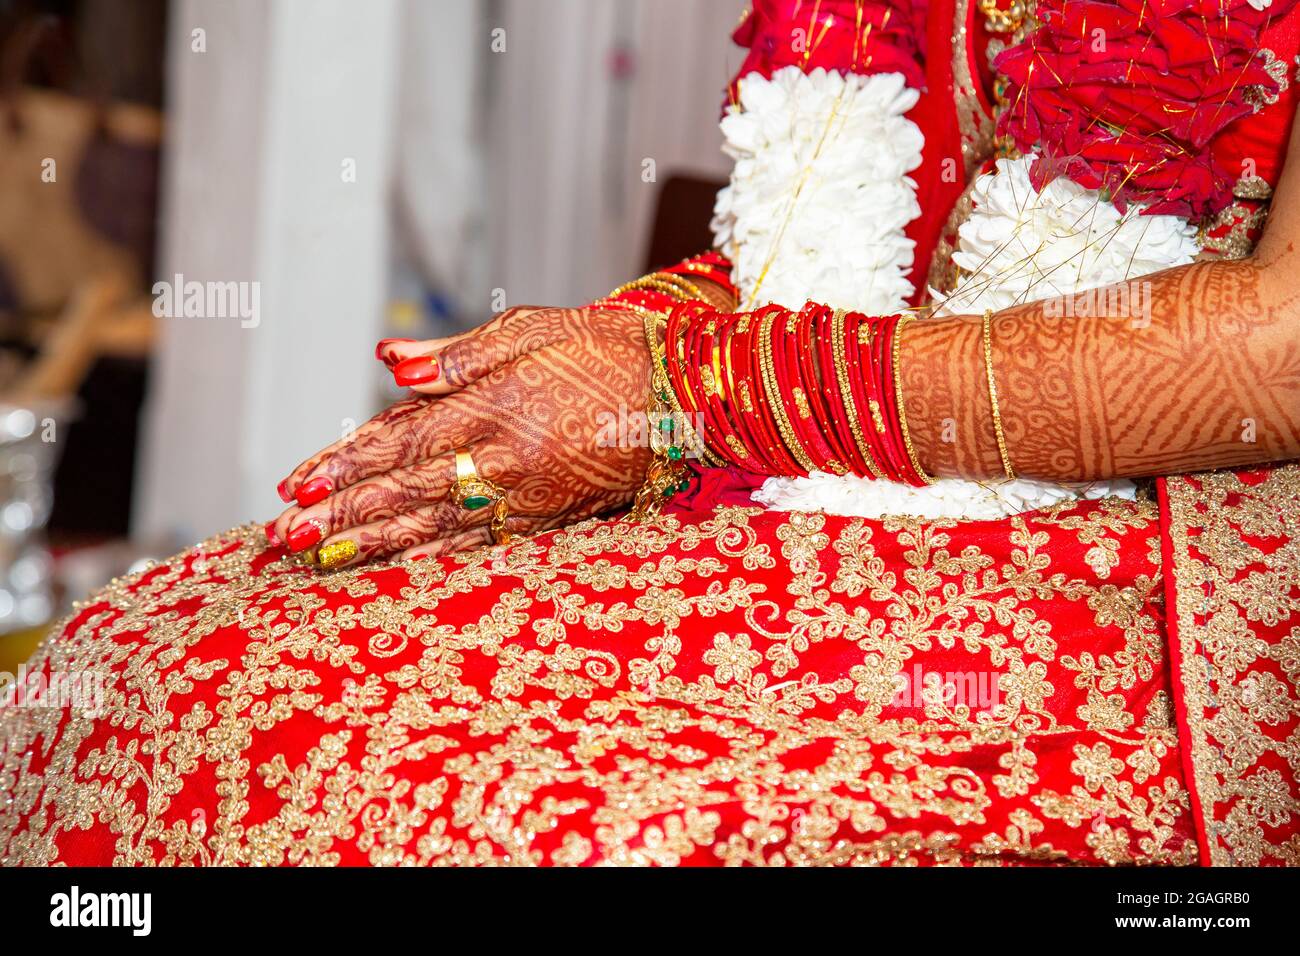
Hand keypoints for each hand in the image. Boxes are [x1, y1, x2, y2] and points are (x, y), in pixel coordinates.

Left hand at [270, 306, 654, 565]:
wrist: (678, 393)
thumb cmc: (602, 349)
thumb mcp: (530, 330)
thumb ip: (456, 355)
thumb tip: (389, 362)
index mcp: (493, 405)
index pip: (400, 439)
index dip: (344, 465)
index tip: (297, 484)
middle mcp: (503, 457)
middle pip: (405, 491)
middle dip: (342, 516)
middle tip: (286, 538)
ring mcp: (524, 495)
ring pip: (435, 526)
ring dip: (374, 545)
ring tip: (321, 561)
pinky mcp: (545, 517)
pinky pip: (478, 542)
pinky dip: (432, 557)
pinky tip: (396, 568)